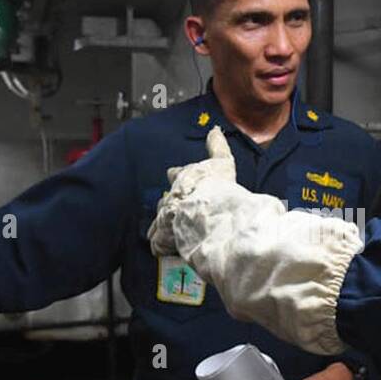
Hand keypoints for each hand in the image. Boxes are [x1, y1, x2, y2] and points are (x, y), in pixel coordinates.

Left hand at [149, 126, 236, 256]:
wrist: (208, 209)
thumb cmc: (215, 186)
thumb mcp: (222, 163)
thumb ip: (218, 147)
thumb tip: (215, 130)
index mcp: (183, 178)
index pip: (176, 173)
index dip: (176, 174)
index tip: (173, 173)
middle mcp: (170, 196)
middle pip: (165, 197)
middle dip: (166, 200)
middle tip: (168, 204)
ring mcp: (166, 217)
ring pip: (159, 220)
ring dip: (161, 225)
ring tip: (163, 231)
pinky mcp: (164, 237)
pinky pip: (159, 242)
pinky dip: (160, 246)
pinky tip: (161, 250)